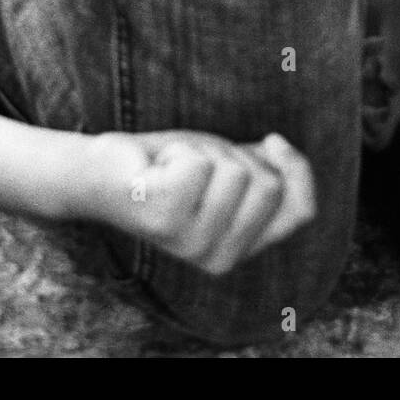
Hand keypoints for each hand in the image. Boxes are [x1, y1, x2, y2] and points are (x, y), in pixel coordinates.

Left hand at [84, 130, 316, 275]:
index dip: (296, 167)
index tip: (270, 141)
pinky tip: (156, 167)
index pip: (301, 210)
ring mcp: (190, 242)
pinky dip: (181, 149)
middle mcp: (218, 258)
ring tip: (173, 165)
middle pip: (269, 185)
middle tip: (198, 163)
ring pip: (235, 171)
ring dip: (205, 150)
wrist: (98, 171)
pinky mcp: (164, 218)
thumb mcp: (228, 168)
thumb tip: (284, 153)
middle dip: (237, 155)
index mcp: (238, 252)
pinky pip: (201, 164)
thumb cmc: (166, 166)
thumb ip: (264, 172)